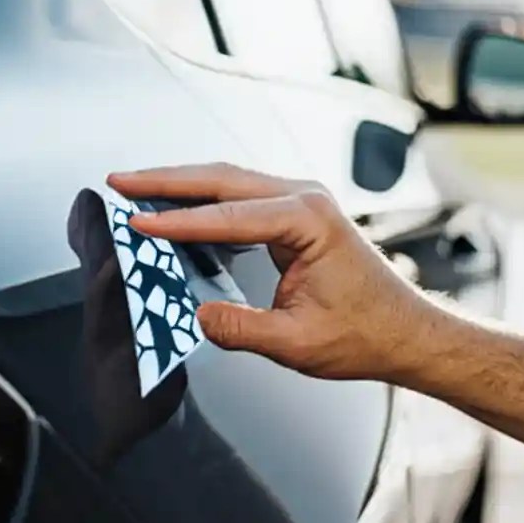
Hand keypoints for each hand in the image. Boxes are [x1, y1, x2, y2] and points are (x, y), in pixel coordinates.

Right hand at [107, 163, 441, 380]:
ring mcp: (301, 201)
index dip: (176, 222)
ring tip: (133, 187)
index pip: (226, 218)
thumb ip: (241, 329)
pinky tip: (173, 206)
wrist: (404, 330)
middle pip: (221, 180)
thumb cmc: (364, 334)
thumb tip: (194, 315)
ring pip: (227, 181)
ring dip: (179, 184)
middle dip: (165, 181)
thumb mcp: (297, 342)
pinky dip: (202, 198)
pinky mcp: (294, 213)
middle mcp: (304, 199)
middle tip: (118, 181)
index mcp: (308, 221)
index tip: (135, 222)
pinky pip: (239, 196)